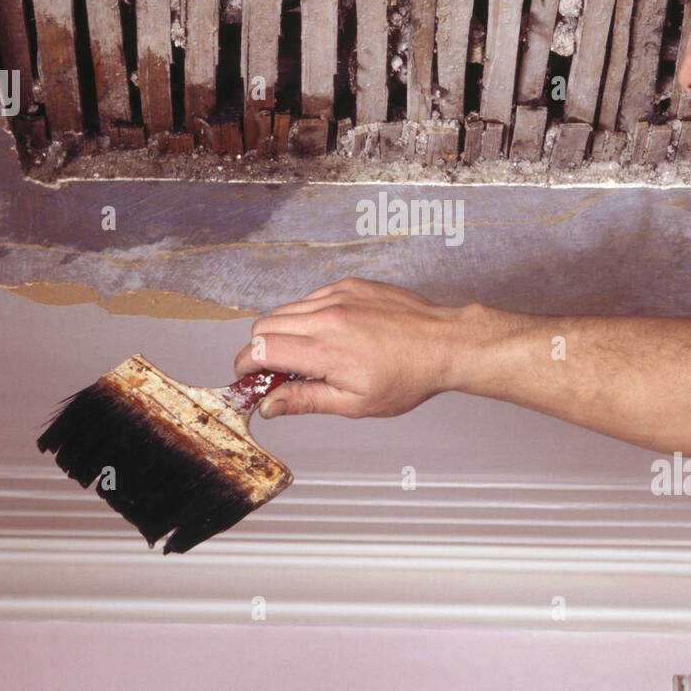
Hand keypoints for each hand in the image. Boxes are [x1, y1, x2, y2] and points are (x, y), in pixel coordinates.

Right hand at [232, 277, 469, 418]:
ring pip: (285, 310)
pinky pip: (311, 297)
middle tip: (280, 371)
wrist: (445, 343)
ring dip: (285, 332)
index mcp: (325, 351)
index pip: (259, 349)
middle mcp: (327, 318)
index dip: (245, 366)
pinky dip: (309, 316)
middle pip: (263, 326)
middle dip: (261, 350)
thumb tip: (269, 404)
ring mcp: (338, 296)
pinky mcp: (350, 285)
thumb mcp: (355, 403)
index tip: (249, 377)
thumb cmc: (408, 377)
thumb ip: (305, 400)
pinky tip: (332, 334)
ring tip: (311, 354)